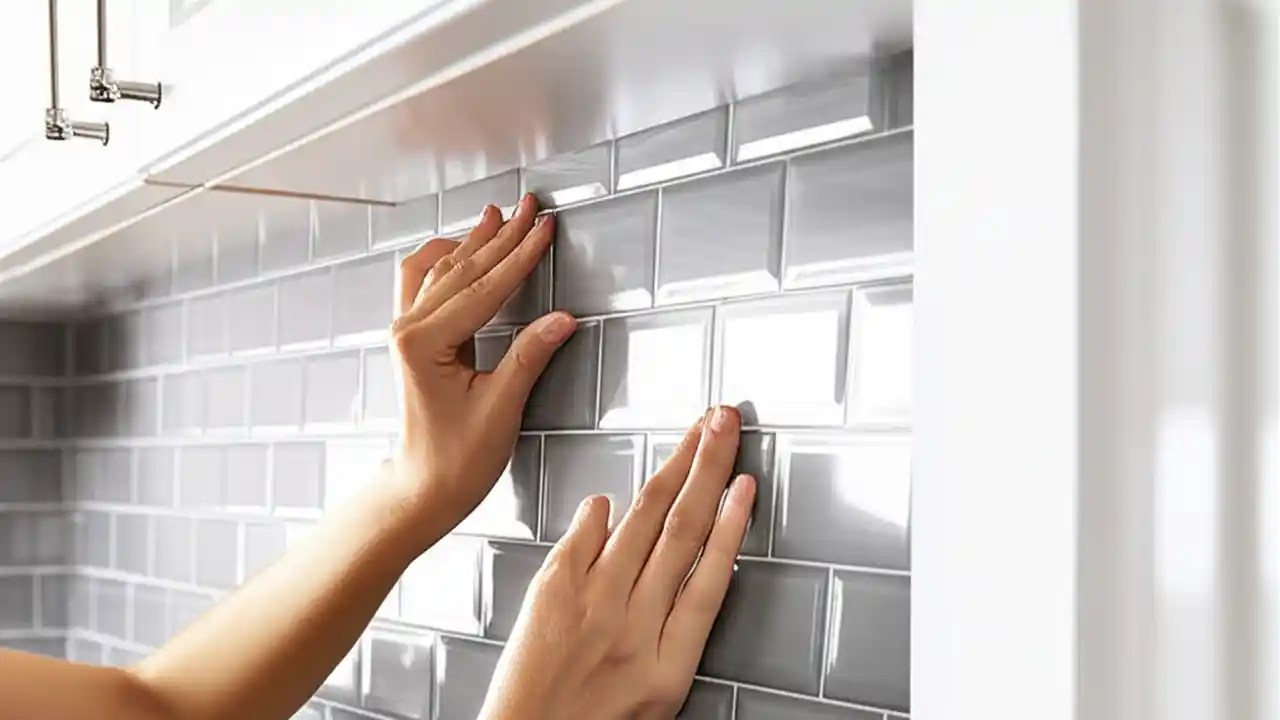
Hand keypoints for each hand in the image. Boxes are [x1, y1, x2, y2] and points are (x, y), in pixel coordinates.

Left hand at [389, 194, 574, 541]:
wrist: (423, 488)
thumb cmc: (457, 460)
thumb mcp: (501, 409)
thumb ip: (530, 356)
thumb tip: (563, 317)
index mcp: (425, 344)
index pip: (485, 288)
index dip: (521, 256)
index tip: (546, 227)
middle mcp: (408, 330)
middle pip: (462, 269)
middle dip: (502, 236)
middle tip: (531, 206)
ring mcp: (405, 332)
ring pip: (440, 269)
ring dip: (473, 241)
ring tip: (498, 215)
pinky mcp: (412, 340)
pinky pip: (423, 284)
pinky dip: (446, 260)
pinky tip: (462, 247)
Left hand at [480, 406, 757, 719]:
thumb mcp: (658, 696)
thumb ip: (675, 634)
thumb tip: (691, 574)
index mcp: (669, 663)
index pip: (712, 576)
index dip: (733, 523)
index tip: (746, 483)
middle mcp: (633, 628)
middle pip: (683, 532)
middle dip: (708, 469)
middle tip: (724, 425)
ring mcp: (590, 607)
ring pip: (640, 524)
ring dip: (670, 471)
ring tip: (690, 436)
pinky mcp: (550, 595)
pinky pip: (581, 540)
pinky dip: (598, 513)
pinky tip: (610, 494)